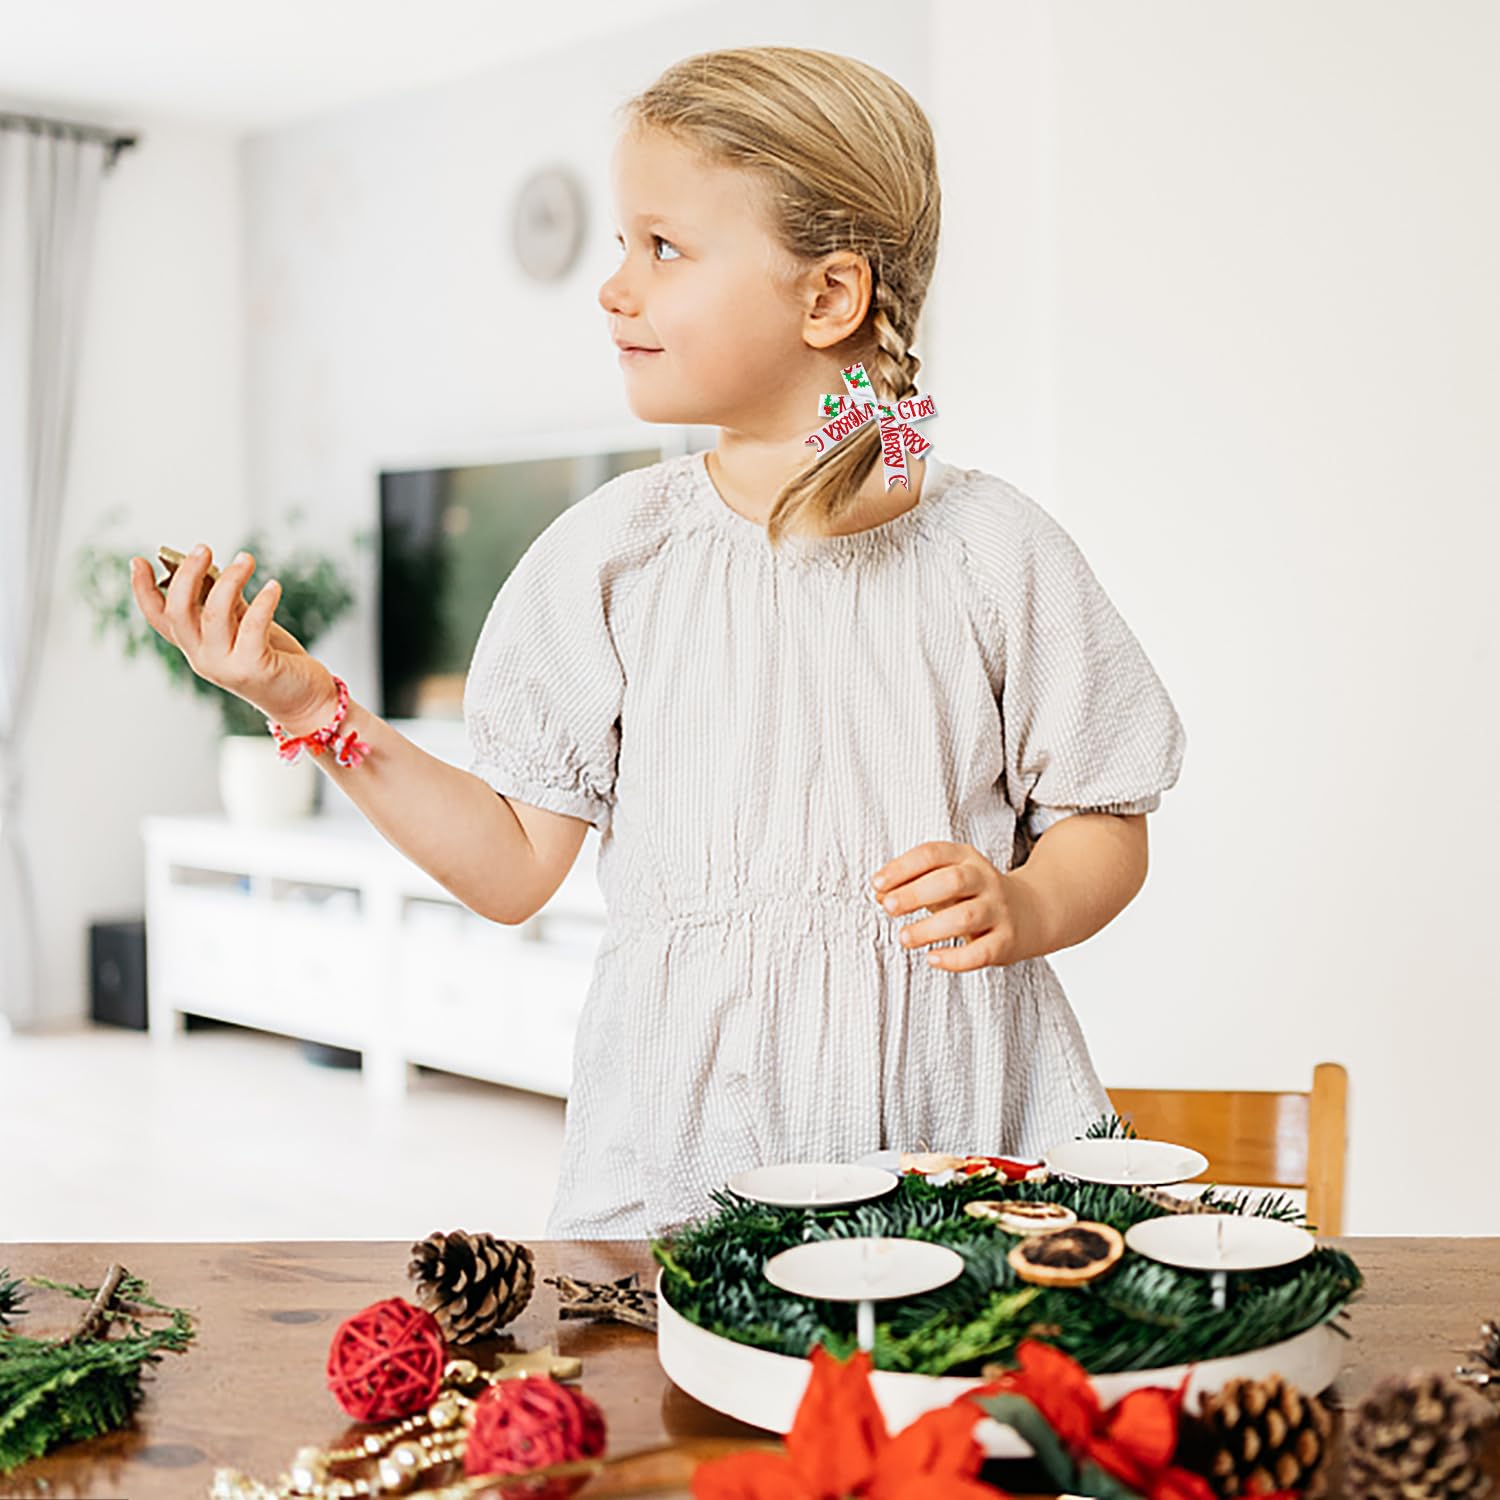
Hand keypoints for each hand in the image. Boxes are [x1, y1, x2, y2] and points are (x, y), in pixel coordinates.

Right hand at [128, 543, 336, 727]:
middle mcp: (203, 658)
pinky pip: (253, 626)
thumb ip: (227, 604)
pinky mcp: (253, 669)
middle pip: (178, 612)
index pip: (159, 619)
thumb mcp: (244, 627)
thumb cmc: (275, 658)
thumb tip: (215, 570)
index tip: (138, 560)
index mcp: (195, 647)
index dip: (143, 590)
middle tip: (204, 548)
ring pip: (214, 614)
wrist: (307, 700)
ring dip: (230, 580)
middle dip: (187, 575)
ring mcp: (225, 667)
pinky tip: (273, 586)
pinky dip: (263, 601)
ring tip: (247, 558)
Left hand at [869, 840, 1050, 970]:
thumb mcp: (946, 879)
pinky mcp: (1006, 941)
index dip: (902, 868)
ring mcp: (998, 911)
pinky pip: (982, 952)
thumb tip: (879, 894)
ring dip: (931, 928)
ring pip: (966, 917)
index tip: (877, 884)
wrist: (1032, 911)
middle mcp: (984, 881)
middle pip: (952, 880)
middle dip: (916, 893)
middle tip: (888, 907)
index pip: (932, 854)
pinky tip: (933, 959)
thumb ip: (912, 883)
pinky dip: (956, 958)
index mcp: (965, 858)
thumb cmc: (974, 895)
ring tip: (904, 938)